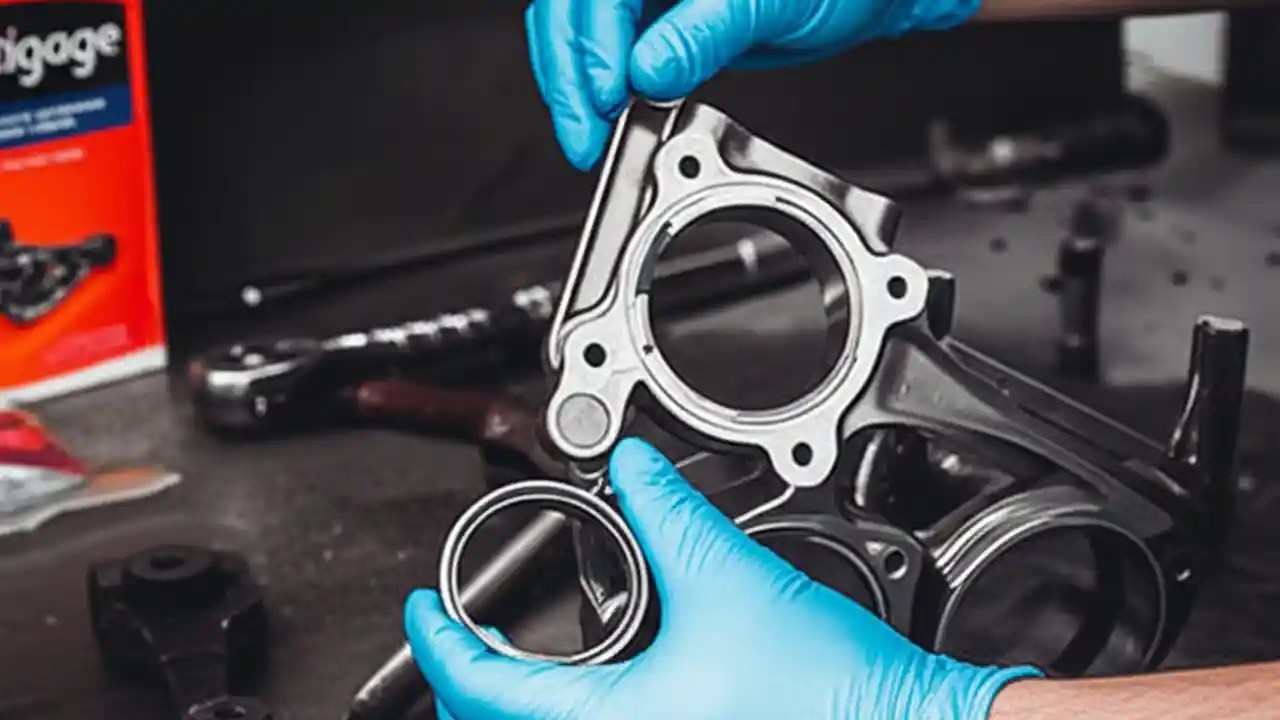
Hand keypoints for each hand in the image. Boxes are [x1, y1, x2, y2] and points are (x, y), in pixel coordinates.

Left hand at [405, 437, 1040, 719]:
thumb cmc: (835, 693)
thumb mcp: (732, 580)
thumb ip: (668, 512)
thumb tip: (634, 464)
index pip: (478, 688)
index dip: (439, 639)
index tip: (429, 607)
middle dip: (467, 680)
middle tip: (461, 635)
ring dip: (514, 707)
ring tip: (510, 663)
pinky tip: (596, 694)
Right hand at [524, 0, 980, 169]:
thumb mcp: (772, 5)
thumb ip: (703, 33)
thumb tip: (646, 71)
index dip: (588, 48)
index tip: (600, 100)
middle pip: (570, 10)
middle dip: (569, 74)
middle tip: (584, 134)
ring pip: (579, 27)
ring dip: (576, 82)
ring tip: (593, 132)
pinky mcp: (658, 14)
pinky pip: (609, 45)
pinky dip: (602, 81)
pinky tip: (612, 112)